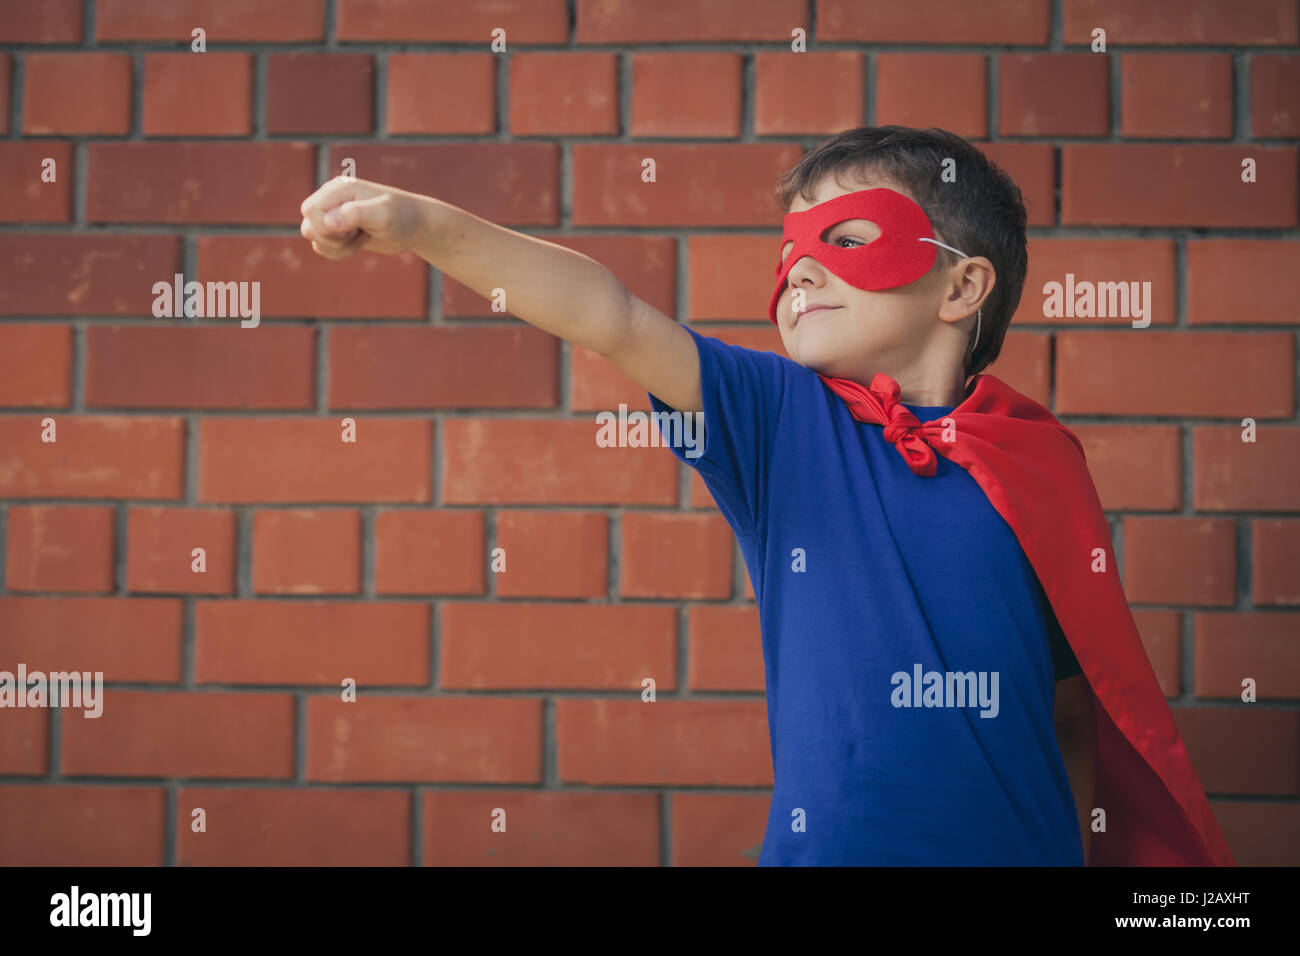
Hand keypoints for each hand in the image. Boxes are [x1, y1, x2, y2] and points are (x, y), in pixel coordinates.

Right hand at [298, 176, 424, 257]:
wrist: (415, 226)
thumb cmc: (402, 216)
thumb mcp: (383, 215)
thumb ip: (356, 214)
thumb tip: (328, 221)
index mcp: (338, 188)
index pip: (311, 211)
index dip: (328, 228)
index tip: (354, 229)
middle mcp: (331, 198)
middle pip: (308, 226)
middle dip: (332, 239)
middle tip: (357, 234)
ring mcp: (332, 213)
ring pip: (312, 237)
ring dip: (337, 247)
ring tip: (361, 238)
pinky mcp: (337, 229)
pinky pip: (322, 246)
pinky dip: (339, 252)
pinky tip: (359, 242)